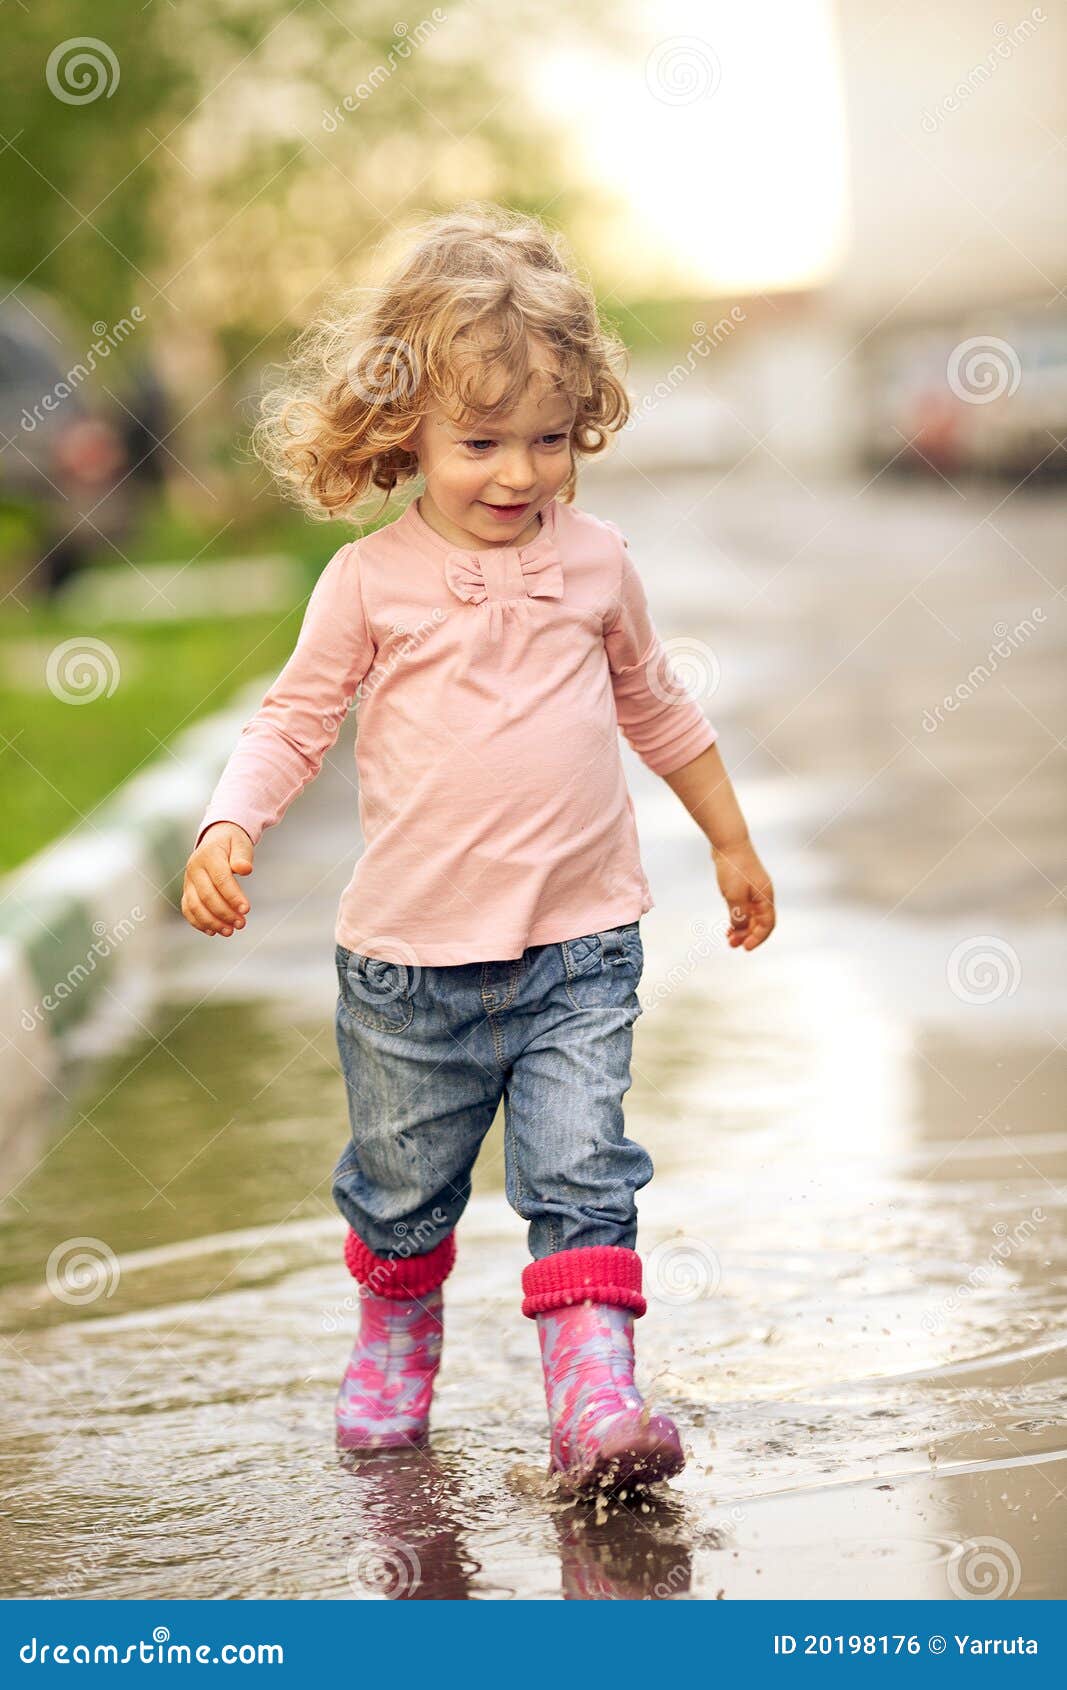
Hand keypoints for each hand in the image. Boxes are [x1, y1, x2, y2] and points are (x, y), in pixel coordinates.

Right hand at [181, 822, 253, 936]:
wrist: (217, 839)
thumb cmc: (233, 844)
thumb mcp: (241, 844)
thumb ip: (242, 856)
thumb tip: (245, 869)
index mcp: (209, 855)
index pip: (221, 879)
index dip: (233, 896)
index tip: (246, 910)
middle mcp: (194, 868)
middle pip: (207, 896)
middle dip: (224, 913)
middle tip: (241, 924)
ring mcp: (188, 880)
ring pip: (195, 906)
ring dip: (212, 922)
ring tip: (230, 931)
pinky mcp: (187, 891)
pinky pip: (188, 909)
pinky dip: (199, 922)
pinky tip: (213, 931)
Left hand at [712, 835, 775, 950]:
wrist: (728, 843)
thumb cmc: (733, 868)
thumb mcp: (735, 895)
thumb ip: (739, 915)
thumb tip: (741, 930)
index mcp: (765, 897)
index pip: (767, 924)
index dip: (758, 938)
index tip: (745, 948)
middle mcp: (762, 896)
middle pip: (759, 922)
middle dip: (748, 936)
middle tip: (732, 945)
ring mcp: (753, 891)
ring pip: (750, 916)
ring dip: (741, 929)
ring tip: (728, 939)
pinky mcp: (743, 887)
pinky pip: (742, 909)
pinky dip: (737, 919)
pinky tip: (728, 926)